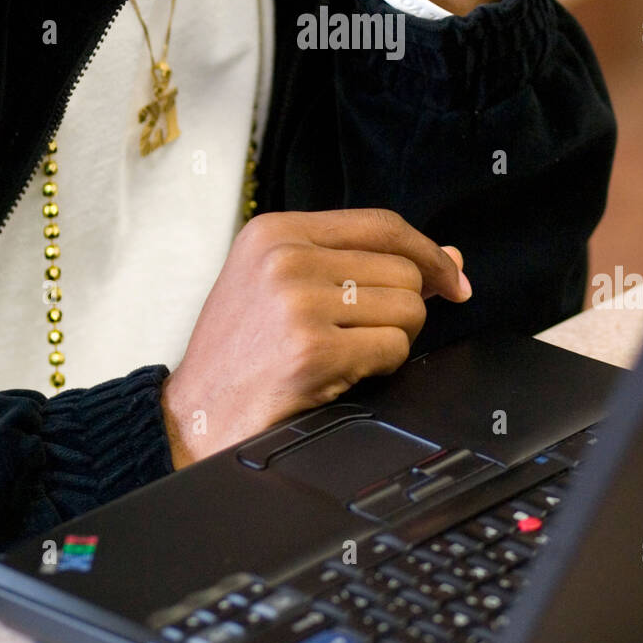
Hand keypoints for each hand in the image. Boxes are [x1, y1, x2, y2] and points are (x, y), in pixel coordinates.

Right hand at [160, 208, 470, 466]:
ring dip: (392, 341)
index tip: (452, 277)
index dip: (427, 252)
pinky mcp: (312, 350)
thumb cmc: (239, 353)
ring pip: (407, 309)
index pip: (381, 224)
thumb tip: (449, 259)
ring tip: (344, 355)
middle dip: (403, 309)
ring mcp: (298, 302)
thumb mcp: (280, 285)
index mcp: (276, 231)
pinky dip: (380, 367)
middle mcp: (286, 257)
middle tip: (362, 336)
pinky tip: (341, 375)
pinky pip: (393, 349)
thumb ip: (358, 263)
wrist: (191, 417)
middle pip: (402, 269)